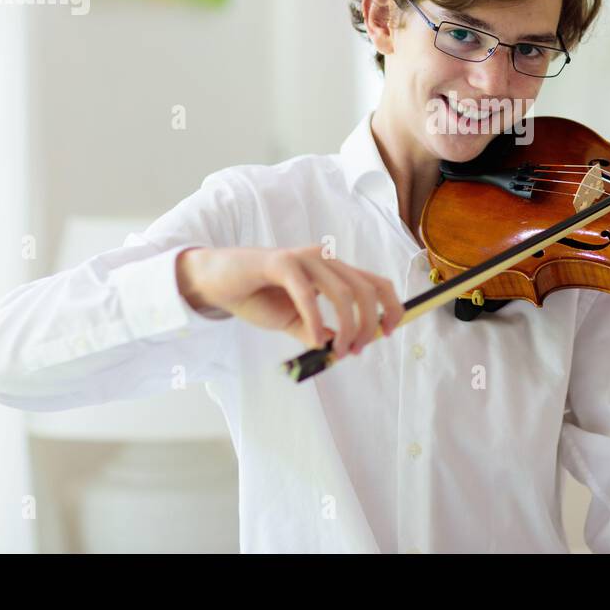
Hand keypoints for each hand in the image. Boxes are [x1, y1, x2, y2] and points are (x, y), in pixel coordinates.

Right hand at [176, 245, 404, 357]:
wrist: (217, 283)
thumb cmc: (256, 297)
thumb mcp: (292, 321)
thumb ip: (316, 332)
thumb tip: (339, 345)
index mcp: (332, 271)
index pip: (375, 283)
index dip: (392, 306)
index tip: (389, 333)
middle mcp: (324, 259)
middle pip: (366, 289)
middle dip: (367, 325)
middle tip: (355, 350)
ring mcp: (304, 258)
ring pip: (344, 292)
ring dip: (346, 327)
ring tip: (335, 351)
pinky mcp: (281, 262)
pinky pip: (307, 294)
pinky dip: (316, 321)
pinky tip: (314, 340)